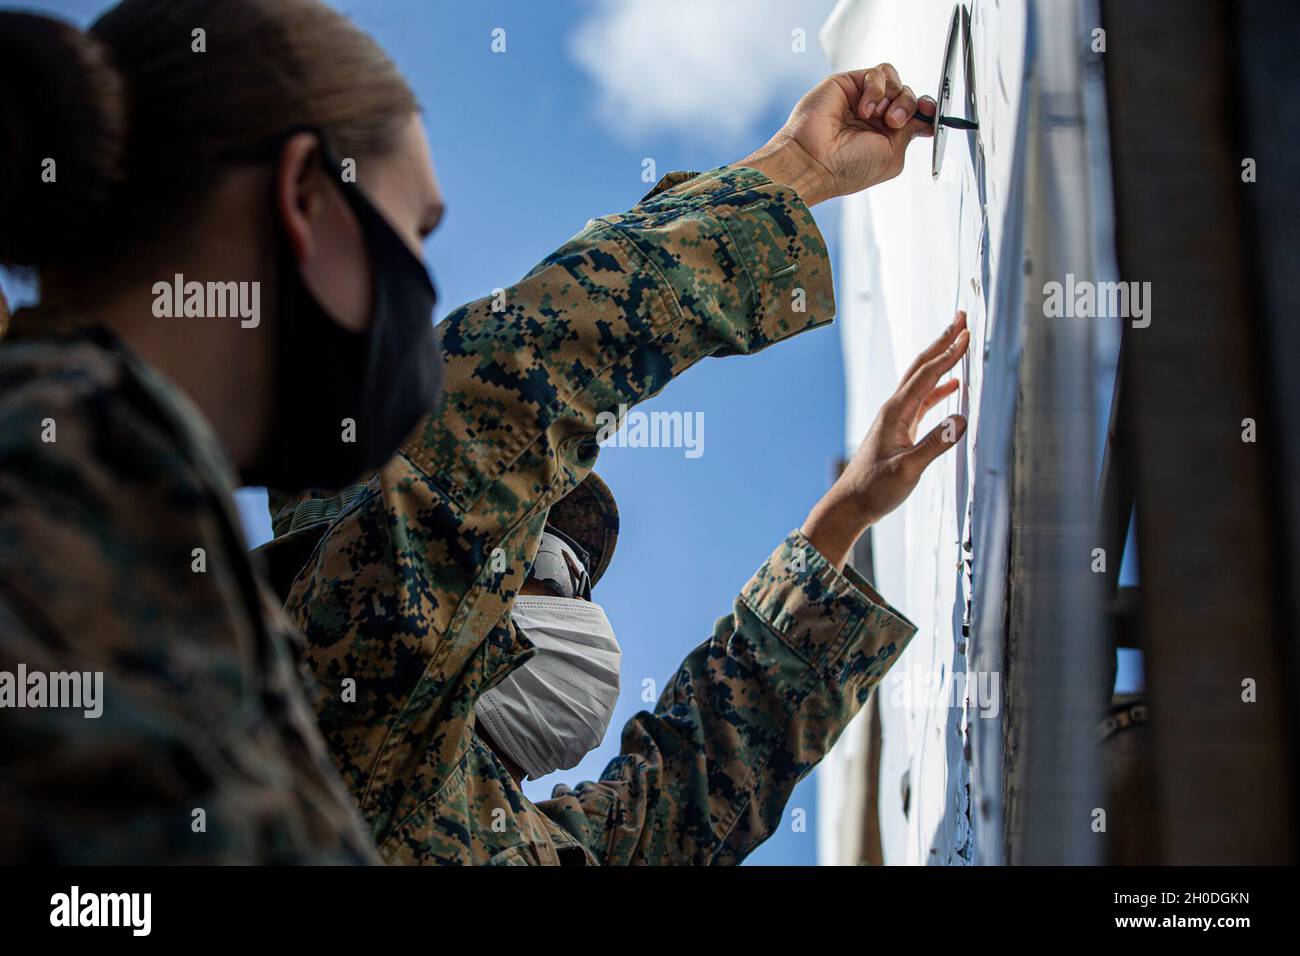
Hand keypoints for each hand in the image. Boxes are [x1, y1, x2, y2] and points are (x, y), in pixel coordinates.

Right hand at [740, 65, 935, 204]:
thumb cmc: (848, 167)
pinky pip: (877, 73)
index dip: (926, 109)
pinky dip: (876, 89)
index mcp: (884, 136)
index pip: (914, 112)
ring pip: (895, 80)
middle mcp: (873, 117)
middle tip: (893, 123)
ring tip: (876, 116)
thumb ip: (911, 132)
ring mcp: (861, 99)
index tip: (930, 112)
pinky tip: (863, 109)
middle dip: (908, 106)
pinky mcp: (847, 83)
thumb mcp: (892, 155)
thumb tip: (927, 118)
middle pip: (908, 94)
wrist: (816, 161)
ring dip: (893, 97)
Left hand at [803, 312, 969, 569]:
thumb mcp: (907, 470)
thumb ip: (934, 446)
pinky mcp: (900, 429)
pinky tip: (953, 384)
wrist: (851, 504)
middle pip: (921, 367)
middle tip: (961, 317)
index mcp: (895, 412)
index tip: (967, 333)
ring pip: (923, 380)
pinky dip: (940, 387)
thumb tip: (962, 420)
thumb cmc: (875, 489)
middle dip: (942, 341)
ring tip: (959, 340)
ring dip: (942, 360)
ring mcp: (896, 418)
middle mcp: (894, 409)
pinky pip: (923, 399)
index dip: (948, 354)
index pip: (926, 375)